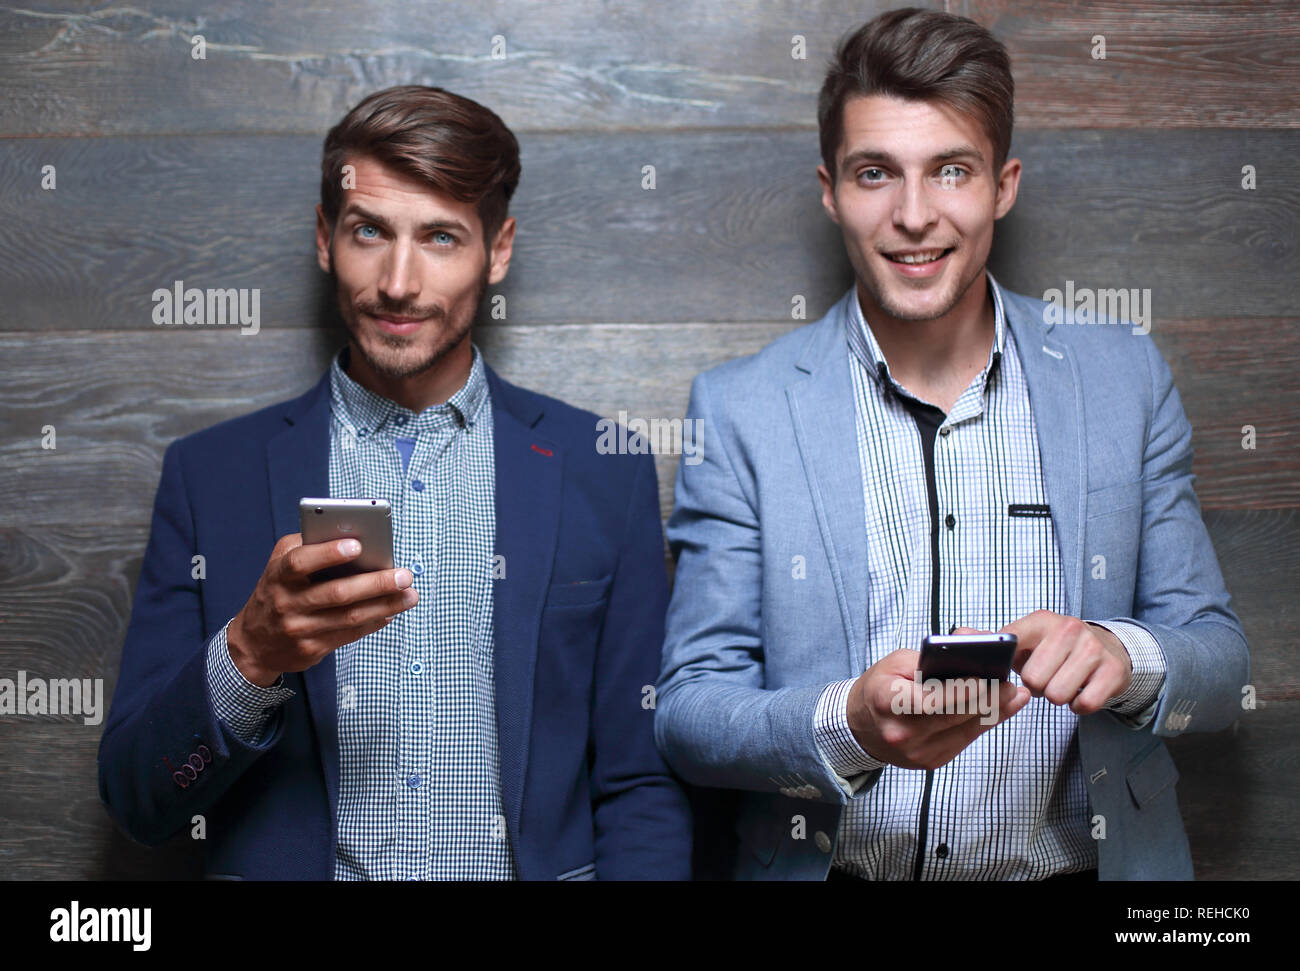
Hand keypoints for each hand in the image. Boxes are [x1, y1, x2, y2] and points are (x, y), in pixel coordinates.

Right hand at [226, 532, 417, 686]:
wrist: (253, 643)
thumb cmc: (277, 590)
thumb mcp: (279, 563)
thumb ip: (309, 546)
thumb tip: (353, 535)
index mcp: (278, 575)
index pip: (301, 562)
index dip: (328, 553)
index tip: (358, 545)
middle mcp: (287, 603)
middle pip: (336, 593)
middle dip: (375, 583)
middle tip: (404, 575)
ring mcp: (299, 629)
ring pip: (349, 617)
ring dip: (385, 605)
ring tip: (410, 595)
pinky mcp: (312, 649)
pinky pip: (350, 634)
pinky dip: (374, 622)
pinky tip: (392, 611)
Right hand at [845, 648, 1030, 770]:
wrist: (860, 725)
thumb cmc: (880, 688)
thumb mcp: (896, 663)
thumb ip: (931, 658)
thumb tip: (969, 653)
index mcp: (886, 702)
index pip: (930, 700)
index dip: (961, 691)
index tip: (986, 679)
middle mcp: (901, 733)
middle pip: (953, 717)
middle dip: (987, 700)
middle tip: (1011, 686)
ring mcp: (916, 752)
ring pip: (964, 731)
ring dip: (993, 713)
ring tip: (1014, 696)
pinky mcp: (929, 762)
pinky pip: (963, 741)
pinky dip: (982, 724)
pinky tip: (998, 711)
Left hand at [997, 610, 1131, 714]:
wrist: (1107, 645)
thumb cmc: (1055, 648)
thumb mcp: (1026, 641)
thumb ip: (993, 642)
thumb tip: (960, 635)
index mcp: (1041, 620)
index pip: (1009, 641)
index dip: (1003, 663)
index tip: (1005, 668)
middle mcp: (1069, 629)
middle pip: (1033, 679)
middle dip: (1036, 687)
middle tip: (1046, 677)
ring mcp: (1093, 648)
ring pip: (1057, 695)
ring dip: (1057, 697)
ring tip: (1062, 682)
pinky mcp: (1113, 670)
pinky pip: (1084, 704)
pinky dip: (1078, 706)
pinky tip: (1080, 691)